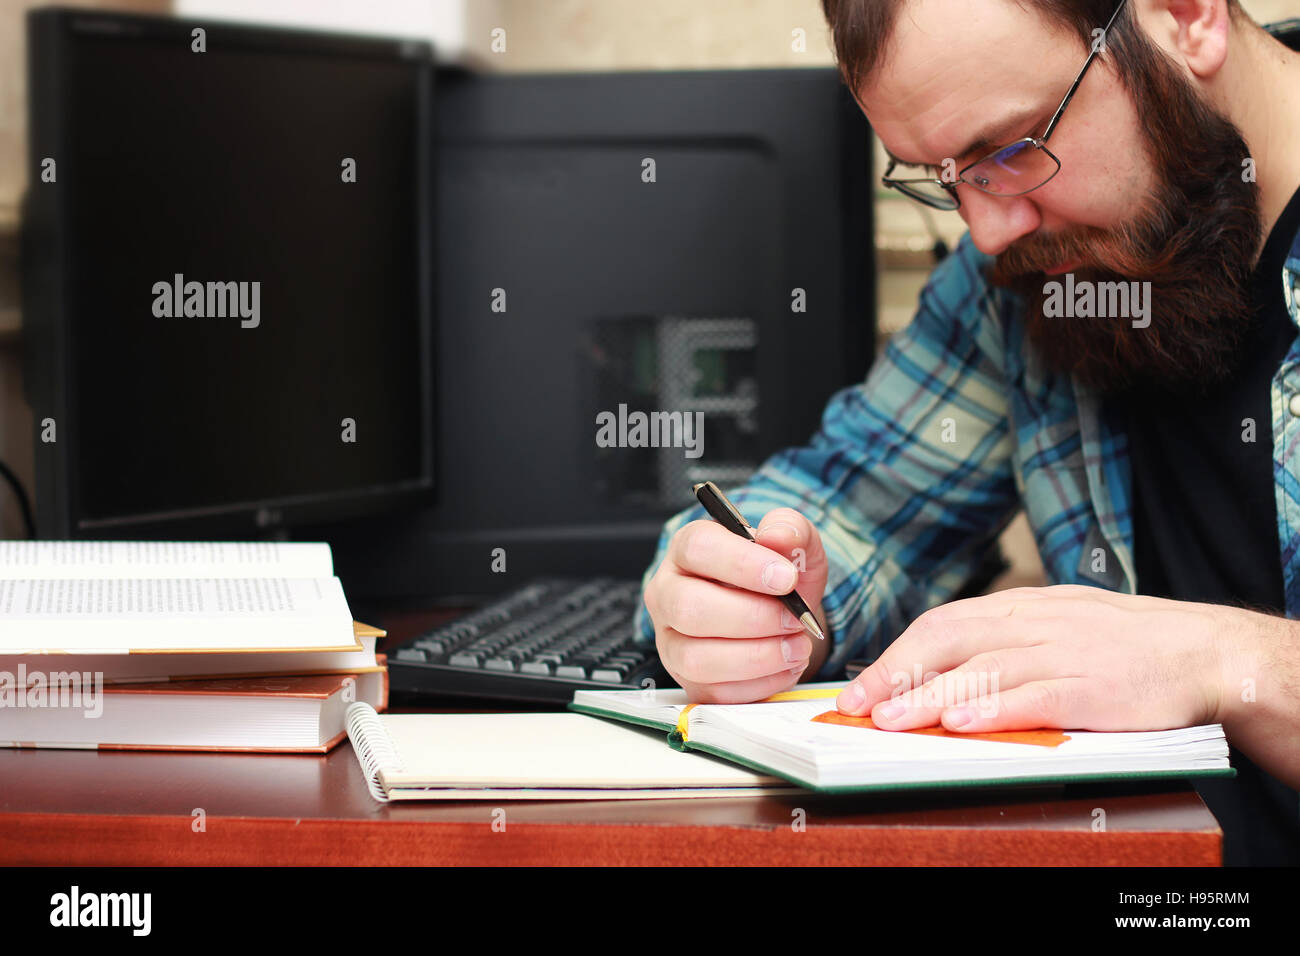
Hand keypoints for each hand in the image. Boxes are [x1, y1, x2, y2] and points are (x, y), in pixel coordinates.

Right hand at [643, 507, 831, 702]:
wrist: (780, 617)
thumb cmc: (776, 579)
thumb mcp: (793, 545)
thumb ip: (790, 529)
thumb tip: (778, 535)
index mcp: (688, 549)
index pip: (698, 548)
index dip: (743, 564)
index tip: (786, 578)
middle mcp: (669, 593)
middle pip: (689, 608)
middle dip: (752, 618)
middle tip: (794, 618)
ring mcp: (672, 641)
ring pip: (697, 658)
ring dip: (758, 656)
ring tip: (796, 645)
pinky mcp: (688, 680)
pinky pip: (715, 692)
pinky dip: (760, 683)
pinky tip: (784, 665)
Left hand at [834, 585, 1256, 732]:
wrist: (1206, 650)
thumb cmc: (1123, 645)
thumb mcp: (1056, 624)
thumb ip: (1003, 641)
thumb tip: (937, 674)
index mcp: (1021, 606)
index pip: (942, 624)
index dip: (896, 656)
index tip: (859, 689)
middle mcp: (1035, 622)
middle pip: (949, 639)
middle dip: (896, 673)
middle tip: (857, 707)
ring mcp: (1065, 652)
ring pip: (984, 668)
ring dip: (931, 695)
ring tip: (892, 720)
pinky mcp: (1095, 686)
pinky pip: (1037, 695)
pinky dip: (996, 708)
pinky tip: (962, 722)